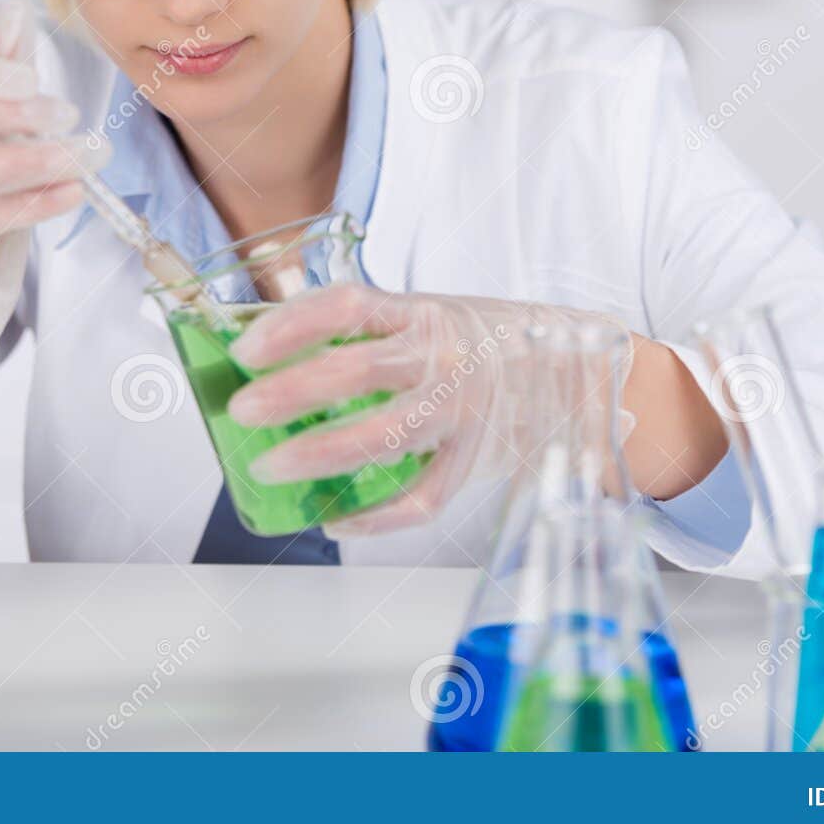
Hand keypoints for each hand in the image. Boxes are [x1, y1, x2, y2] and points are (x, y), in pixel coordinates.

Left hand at [223, 284, 631, 536]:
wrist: (580, 371)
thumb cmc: (486, 342)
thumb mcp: (432, 315)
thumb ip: (370, 332)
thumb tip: (274, 353)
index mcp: (425, 313)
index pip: (348, 306)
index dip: (291, 325)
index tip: (246, 348)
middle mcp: (446, 357)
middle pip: (357, 370)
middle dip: (290, 392)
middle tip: (243, 410)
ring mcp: (464, 411)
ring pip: (384, 436)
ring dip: (319, 454)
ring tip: (272, 465)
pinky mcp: (478, 460)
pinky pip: (422, 497)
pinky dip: (374, 516)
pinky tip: (334, 517)